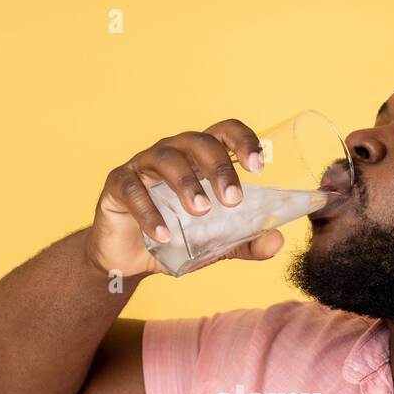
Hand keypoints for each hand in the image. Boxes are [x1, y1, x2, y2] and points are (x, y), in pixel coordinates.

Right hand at [84, 118, 285, 277]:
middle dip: (219, 167)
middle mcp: (172, 153)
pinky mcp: (117, 185)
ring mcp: (142, 166)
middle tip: (233, 200)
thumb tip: (276, 240)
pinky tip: (164, 235)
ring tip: (201, 211)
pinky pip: (133, 190)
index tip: (259, 166)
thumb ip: (244, 241)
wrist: (128, 260)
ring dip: (187, 182)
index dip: (243, 141)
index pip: (223, 132)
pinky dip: (149, 212)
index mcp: (198, 158)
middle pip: (197, 142)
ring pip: (166, 158)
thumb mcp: (214, 244)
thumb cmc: (174, 239)